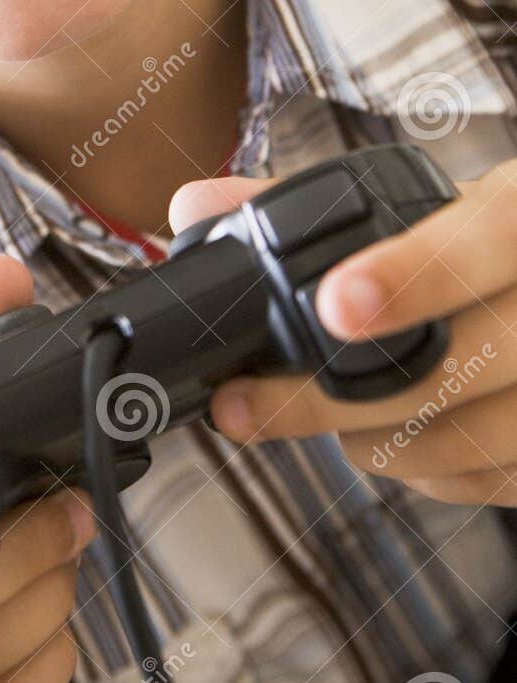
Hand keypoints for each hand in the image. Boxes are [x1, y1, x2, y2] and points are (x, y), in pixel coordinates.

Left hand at [168, 161, 516, 506]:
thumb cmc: (492, 244)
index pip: (479, 243)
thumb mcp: (428, 202)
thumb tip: (195, 208)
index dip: (407, 279)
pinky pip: (488, 483)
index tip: (333, 304)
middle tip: (242, 405)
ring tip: (311, 417)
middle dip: (331, 399)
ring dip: (366, 441)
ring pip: (468, 441)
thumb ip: (306, 199)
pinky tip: (386, 441)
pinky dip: (422, 472)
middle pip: (455, 366)